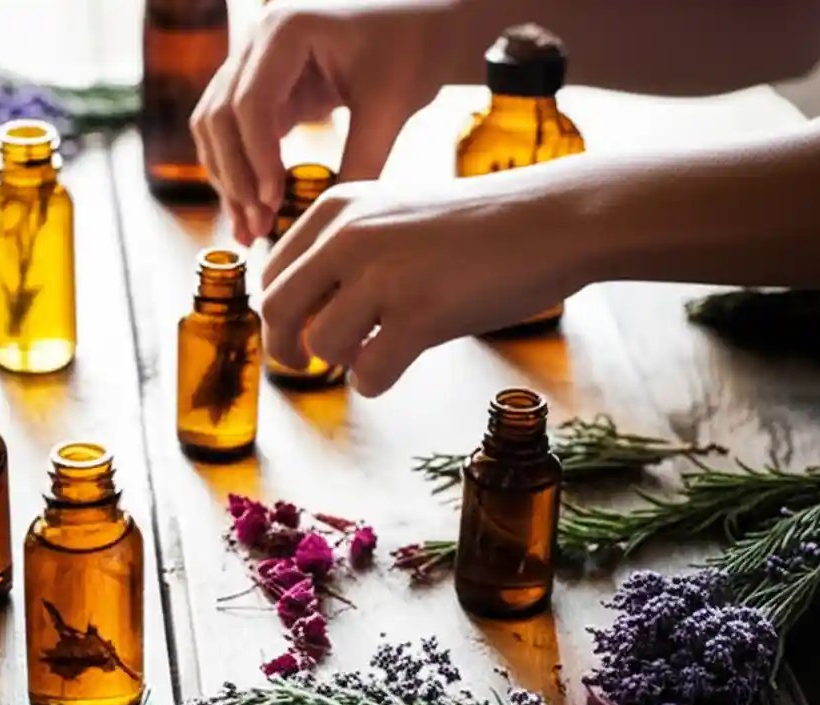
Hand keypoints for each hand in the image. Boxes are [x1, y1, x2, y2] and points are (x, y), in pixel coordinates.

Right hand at [190, 0, 457, 244]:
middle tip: (255, 227)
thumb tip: (329, 222)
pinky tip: (255, 208)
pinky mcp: (265, 87)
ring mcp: (254, 62)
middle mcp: (257, 41)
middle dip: (234, 175)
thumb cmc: (413, 47)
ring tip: (250, 228)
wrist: (424, 22)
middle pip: (219, 116)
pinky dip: (242, 170)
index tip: (272, 201)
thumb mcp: (390, 105)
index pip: (250, 102)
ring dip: (229, 178)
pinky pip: (236, 131)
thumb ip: (361, 161)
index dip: (255, 157)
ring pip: (216, 127)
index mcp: (286, 30)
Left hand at [261, 179, 587, 396]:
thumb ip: (340, 250)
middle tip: (310, 363)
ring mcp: (384, 274)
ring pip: (319, 345)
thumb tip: (292, 315)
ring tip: (372, 352)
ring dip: (340, 363)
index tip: (303, 330)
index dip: (279, 314)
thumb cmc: (471, 228)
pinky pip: (367, 374)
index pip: (270, 274)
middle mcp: (349, 235)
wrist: (549, 221)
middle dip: (286, 348)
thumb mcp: (389, 215)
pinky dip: (374, 382)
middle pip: (276, 310)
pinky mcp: (420, 314)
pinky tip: (398, 364)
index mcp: (336, 207)